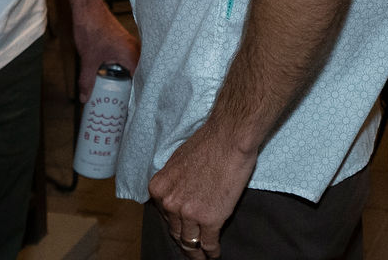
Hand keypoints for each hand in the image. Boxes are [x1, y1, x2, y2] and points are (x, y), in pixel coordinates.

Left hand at [69, 0, 139, 101]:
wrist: (87, 7)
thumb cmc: (91, 27)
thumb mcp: (88, 59)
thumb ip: (87, 80)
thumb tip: (85, 98)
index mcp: (132, 56)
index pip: (141, 84)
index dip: (137, 99)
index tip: (132, 113)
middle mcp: (136, 51)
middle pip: (138, 79)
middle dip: (131, 94)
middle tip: (124, 111)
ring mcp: (130, 47)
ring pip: (132, 71)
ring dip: (126, 84)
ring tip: (119, 101)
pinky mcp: (124, 44)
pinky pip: (127, 64)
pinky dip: (122, 74)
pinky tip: (113, 83)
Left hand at [148, 120, 255, 258]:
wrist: (228, 138)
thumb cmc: (206, 145)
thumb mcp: (177, 163)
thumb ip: (173, 184)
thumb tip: (176, 197)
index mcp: (159, 188)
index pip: (163, 216)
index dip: (173, 224)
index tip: (180, 231)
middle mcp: (170, 203)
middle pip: (175, 232)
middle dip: (183, 240)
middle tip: (191, 249)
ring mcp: (189, 213)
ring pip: (190, 242)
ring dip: (196, 253)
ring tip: (202, 257)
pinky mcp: (210, 220)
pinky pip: (208, 244)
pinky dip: (212, 252)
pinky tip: (214, 254)